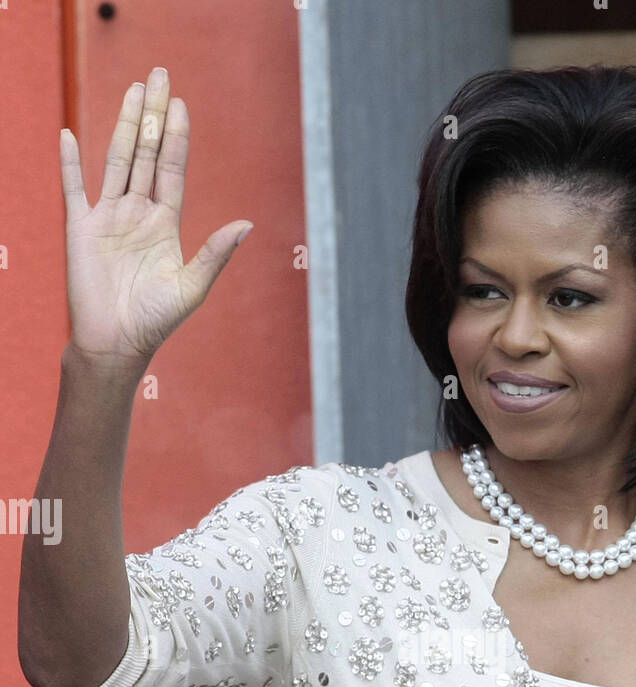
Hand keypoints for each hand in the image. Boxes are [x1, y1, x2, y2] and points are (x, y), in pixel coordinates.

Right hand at [59, 67, 252, 369]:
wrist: (116, 343)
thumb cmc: (156, 321)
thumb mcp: (193, 287)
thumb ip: (216, 253)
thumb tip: (247, 224)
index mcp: (166, 224)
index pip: (172, 169)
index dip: (176, 137)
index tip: (180, 104)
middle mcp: (139, 213)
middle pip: (146, 153)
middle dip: (152, 115)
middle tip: (159, 75)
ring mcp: (110, 218)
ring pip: (118, 160)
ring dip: (124, 124)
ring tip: (132, 88)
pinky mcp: (82, 228)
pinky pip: (74, 187)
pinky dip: (70, 162)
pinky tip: (69, 134)